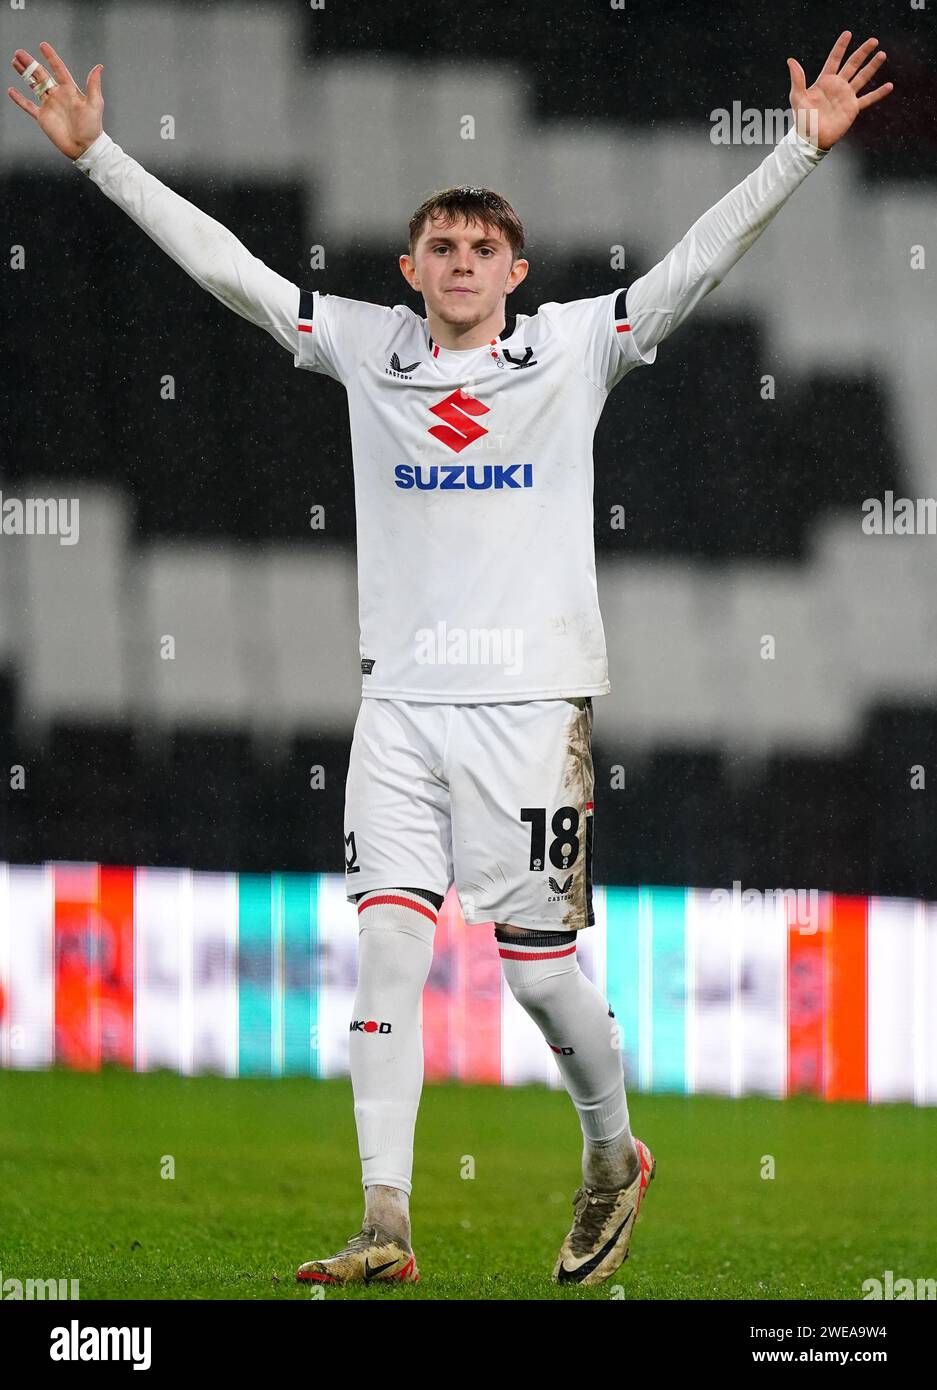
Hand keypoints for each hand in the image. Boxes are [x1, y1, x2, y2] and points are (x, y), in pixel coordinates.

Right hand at [8, 40, 103, 158]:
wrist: (85, 147)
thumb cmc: (92, 127)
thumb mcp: (95, 104)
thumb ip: (93, 85)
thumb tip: (99, 67)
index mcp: (70, 90)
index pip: (58, 69)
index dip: (51, 57)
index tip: (42, 45)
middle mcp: (58, 95)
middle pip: (41, 75)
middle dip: (30, 64)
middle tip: (19, 53)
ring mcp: (49, 105)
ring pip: (33, 86)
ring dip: (24, 75)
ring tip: (15, 63)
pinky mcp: (43, 117)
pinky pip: (28, 106)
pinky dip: (19, 99)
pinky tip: (11, 91)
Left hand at [787, 31, 892, 151]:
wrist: (811, 140)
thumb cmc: (802, 120)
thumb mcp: (797, 98)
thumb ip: (797, 79)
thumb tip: (791, 60)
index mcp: (825, 81)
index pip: (834, 59)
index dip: (840, 47)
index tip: (848, 34)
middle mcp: (838, 86)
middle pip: (852, 64)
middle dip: (862, 52)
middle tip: (874, 41)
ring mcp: (846, 96)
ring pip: (862, 78)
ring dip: (872, 67)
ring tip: (882, 55)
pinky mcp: (852, 109)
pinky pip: (868, 99)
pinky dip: (878, 93)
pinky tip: (889, 86)